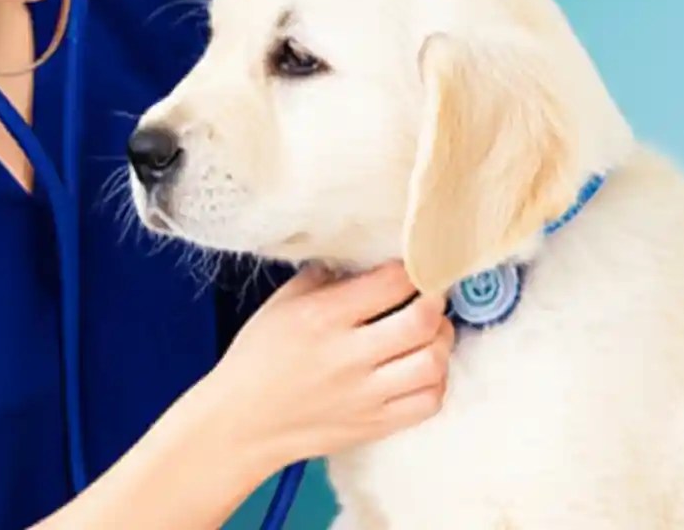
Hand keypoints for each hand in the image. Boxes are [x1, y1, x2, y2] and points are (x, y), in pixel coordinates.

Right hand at [204, 261, 454, 471]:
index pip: (392, 282)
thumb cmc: (258, 359)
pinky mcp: (375, 424)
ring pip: (433, 362)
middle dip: (435, 300)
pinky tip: (421, 367)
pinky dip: (436, 380)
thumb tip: (363, 260)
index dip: (412, 268)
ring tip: (430, 330)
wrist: (243, 423)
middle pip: (422, 321)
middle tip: (429, 295)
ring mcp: (365, 394)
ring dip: (441, 340)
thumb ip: (323, 278)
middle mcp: (348, 356)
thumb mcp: (281, 304)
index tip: (412, 266)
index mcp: (322, 318)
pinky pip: (429, 401)